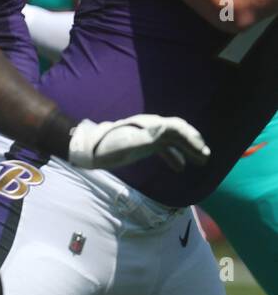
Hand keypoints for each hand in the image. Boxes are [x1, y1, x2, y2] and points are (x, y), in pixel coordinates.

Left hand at [67, 116, 209, 171]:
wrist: (89, 150)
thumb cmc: (106, 147)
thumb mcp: (126, 143)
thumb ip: (147, 137)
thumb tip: (166, 129)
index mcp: (148, 126)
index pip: (176, 127)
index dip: (191, 138)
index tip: (202, 152)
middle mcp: (150, 128)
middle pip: (178, 132)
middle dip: (193, 143)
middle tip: (206, 157)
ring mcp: (147, 135)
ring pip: (173, 141)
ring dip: (187, 150)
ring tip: (201, 162)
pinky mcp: (143, 144)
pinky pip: (164, 148)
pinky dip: (174, 156)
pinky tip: (181, 168)